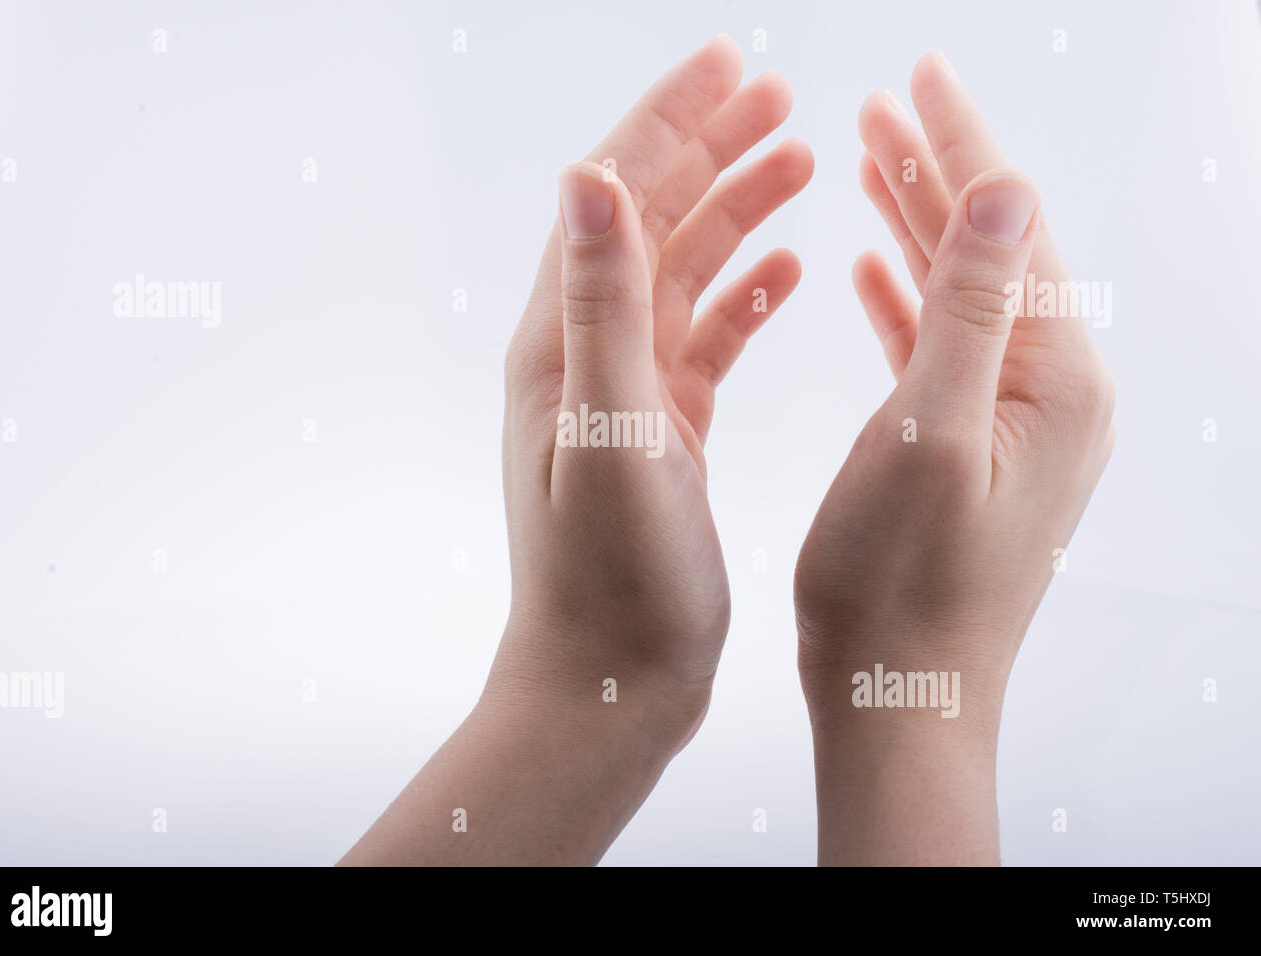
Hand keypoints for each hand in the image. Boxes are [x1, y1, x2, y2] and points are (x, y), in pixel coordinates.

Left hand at [343, 36, 811, 864]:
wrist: (609, 682)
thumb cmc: (608, 580)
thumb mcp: (607, 435)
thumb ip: (599, 307)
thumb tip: (584, 175)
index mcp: (565, 341)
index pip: (614, 199)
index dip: (668, 122)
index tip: (730, 60)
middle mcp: (587, 354)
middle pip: (650, 220)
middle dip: (710, 148)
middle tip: (780, 95)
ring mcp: (627, 392)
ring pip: (685, 274)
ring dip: (737, 212)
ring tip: (802, 162)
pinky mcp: (663, 433)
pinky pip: (706, 340)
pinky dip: (746, 296)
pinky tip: (789, 273)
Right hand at [793, 53, 1113, 863]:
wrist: (897, 692)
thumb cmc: (900, 585)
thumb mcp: (931, 434)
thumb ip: (973, 308)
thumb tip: (1006, 188)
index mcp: (1057, 383)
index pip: (1011, 231)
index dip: (960, 146)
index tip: (919, 73)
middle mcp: (1051, 394)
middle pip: (992, 250)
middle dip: (936, 169)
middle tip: (884, 99)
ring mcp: (1012, 422)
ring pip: (961, 292)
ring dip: (917, 223)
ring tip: (869, 156)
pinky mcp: (969, 447)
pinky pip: (940, 344)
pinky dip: (905, 295)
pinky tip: (870, 262)